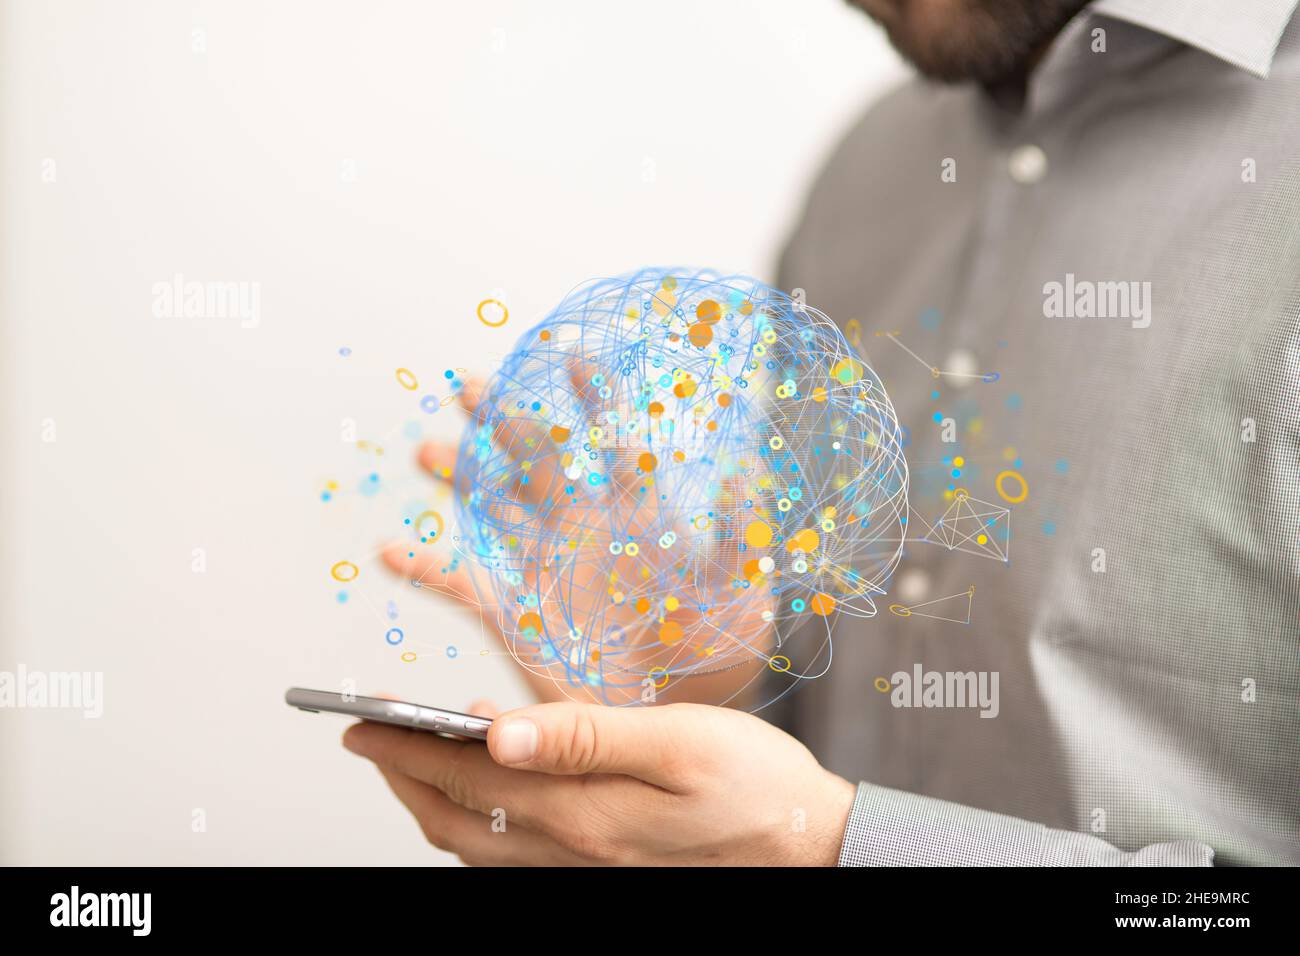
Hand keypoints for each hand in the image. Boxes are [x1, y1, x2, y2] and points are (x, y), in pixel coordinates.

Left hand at [343, 698, 855, 865]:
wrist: (808, 845)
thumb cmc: (754, 783)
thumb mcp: (678, 743)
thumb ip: (586, 735)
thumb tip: (497, 729)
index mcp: (584, 813)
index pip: (467, 775)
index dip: (406, 746)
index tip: (362, 719)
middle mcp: (572, 853)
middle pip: (455, 819)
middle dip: (402, 775)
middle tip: (366, 737)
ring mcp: (583, 871)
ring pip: (476, 844)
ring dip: (431, 803)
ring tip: (407, 763)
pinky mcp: (600, 871)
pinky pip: (511, 858)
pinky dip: (475, 827)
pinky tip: (483, 798)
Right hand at [380, 375, 774, 705]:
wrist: (674, 716)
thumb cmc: (714, 653)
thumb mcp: (742, 596)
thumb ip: (742, 538)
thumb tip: (746, 472)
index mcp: (637, 515)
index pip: (613, 440)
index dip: (593, 399)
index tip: (572, 358)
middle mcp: (584, 529)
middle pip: (537, 458)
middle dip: (503, 418)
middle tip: (467, 383)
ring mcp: (545, 568)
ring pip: (493, 507)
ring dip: (459, 477)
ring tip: (425, 451)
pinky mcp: (515, 613)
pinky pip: (460, 585)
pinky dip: (425, 568)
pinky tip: (391, 551)